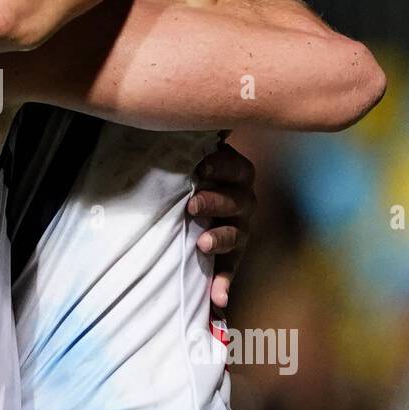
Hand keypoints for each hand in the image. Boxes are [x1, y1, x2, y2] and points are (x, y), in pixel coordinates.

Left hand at [188, 143, 256, 310]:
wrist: (178, 208)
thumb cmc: (179, 175)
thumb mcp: (180, 158)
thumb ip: (181, 143)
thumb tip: (166, 110)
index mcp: (232, 173)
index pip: (236, 167)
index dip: (222, 165)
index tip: (201, 167)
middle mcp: (242, 200)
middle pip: (238, 200)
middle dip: (216, 201)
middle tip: (191, 205)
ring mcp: (239, 229)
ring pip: (238, 234)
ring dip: (221, 239)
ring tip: (202, 245)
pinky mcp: (231, 255)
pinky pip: (232, 269)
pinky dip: (224, 283)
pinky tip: (218, 299)